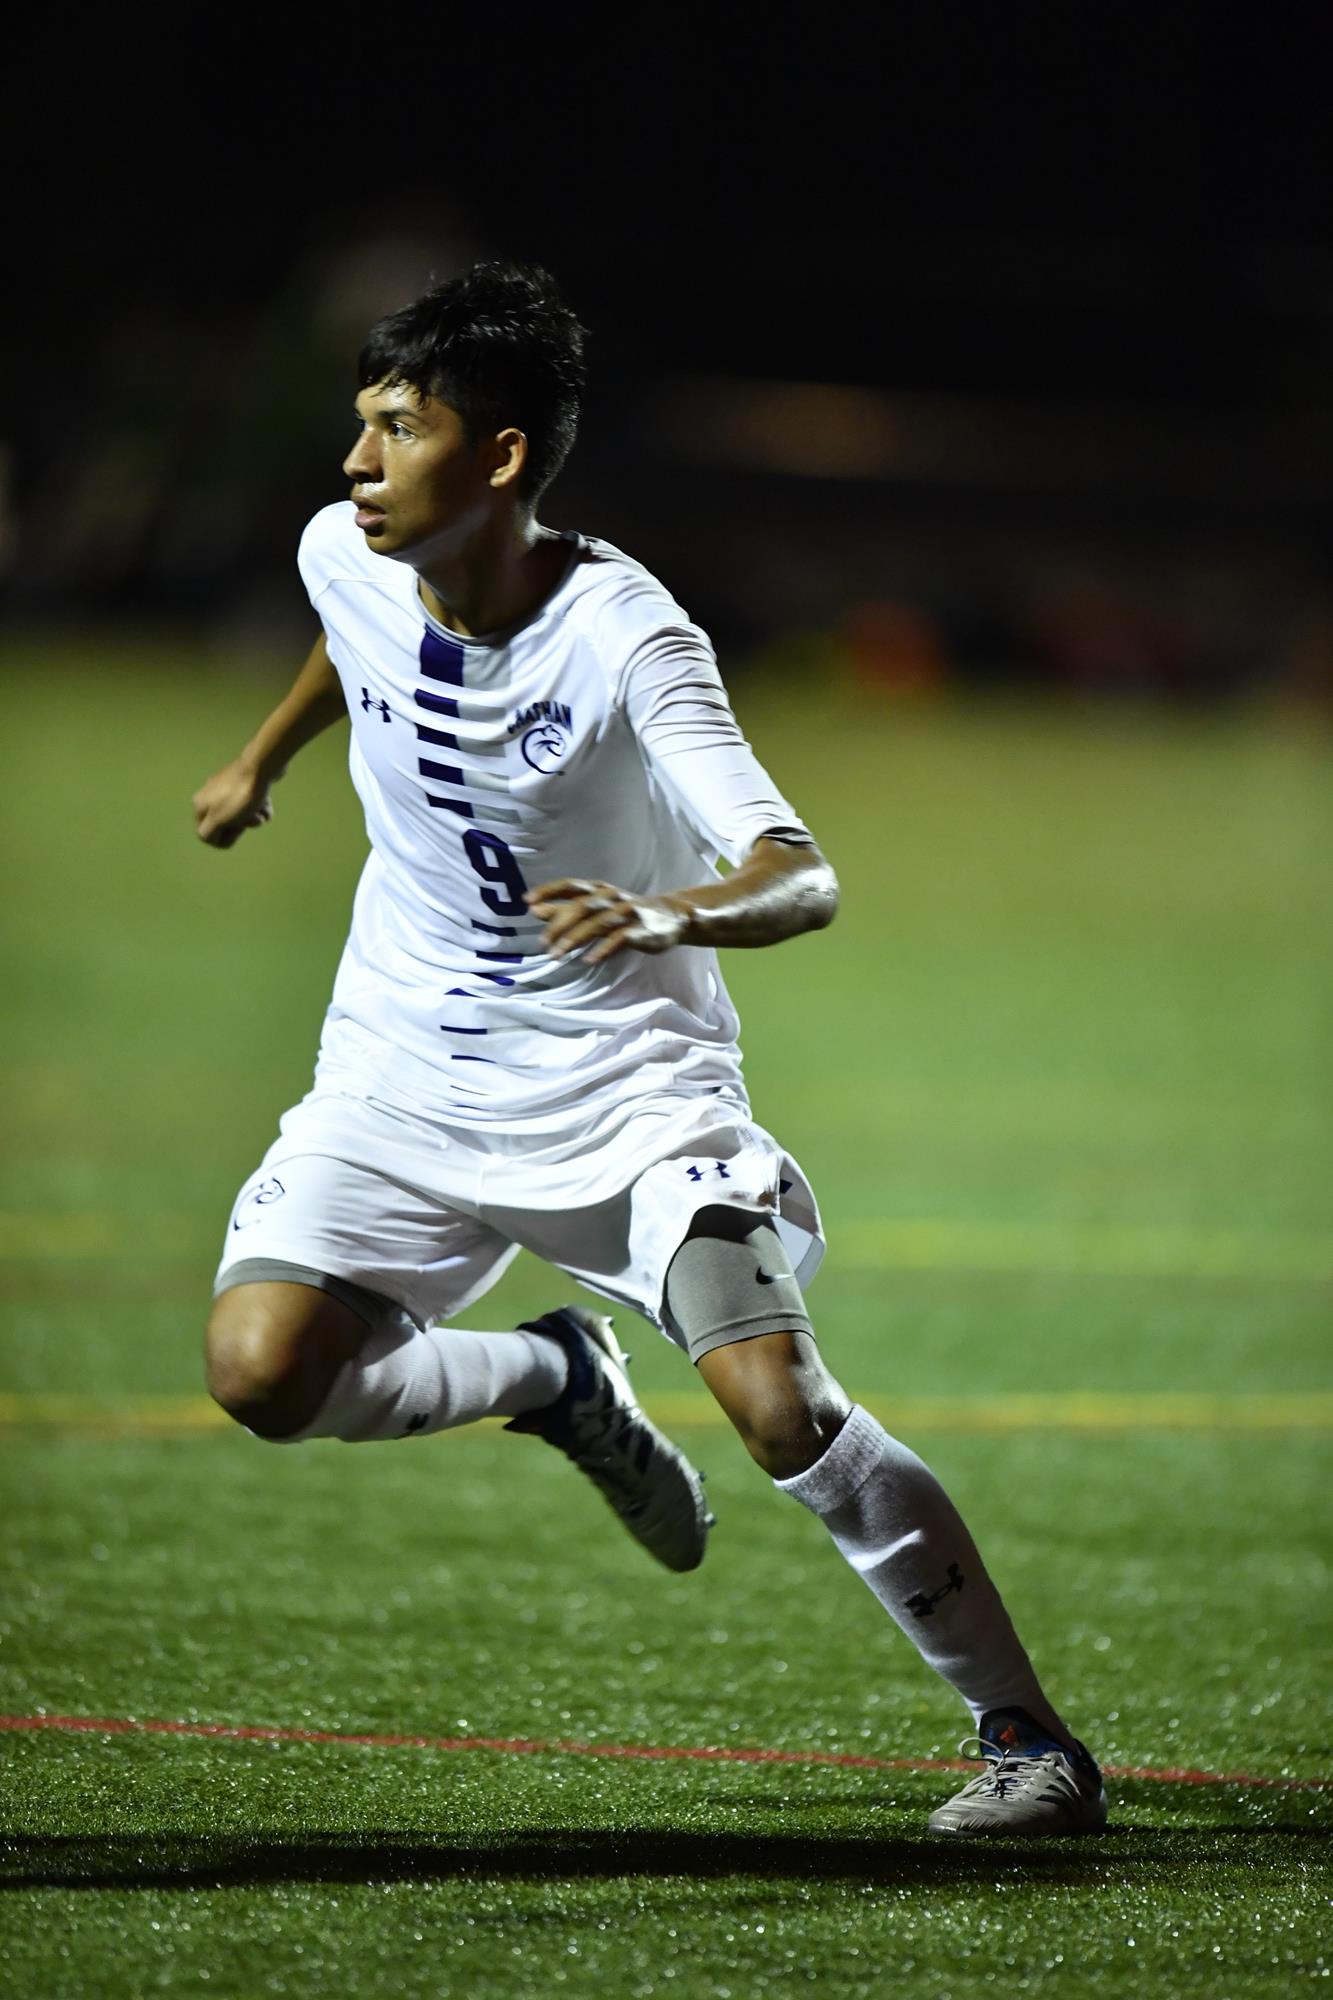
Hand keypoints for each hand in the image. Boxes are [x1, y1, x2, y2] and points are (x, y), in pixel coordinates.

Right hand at [192, 757, 274, 847]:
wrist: (261, 767)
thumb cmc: (239, 796)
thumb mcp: (218, 819)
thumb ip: (207, 833)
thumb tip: (207, 836)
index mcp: (200, 805)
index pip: (209, 835)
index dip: (226, 836)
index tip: (236, 826)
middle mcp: (210, 796)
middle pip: (228, 826)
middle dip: (244, 825)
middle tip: (250, 816)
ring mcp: (228, 788)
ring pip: (244, 816)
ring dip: (256, 816)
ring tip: (260, 807)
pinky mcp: (245, 783)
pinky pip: (253, 804)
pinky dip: (261, 806)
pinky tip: (265, 800)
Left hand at [526, 878, 690, 964]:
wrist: (672, 917)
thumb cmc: (625, 913)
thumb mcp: (595, 909)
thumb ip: (565, 910)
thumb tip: (533, 910)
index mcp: (598, 890)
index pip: (571, 885)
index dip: (549, 891)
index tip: (528, 901)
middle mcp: (612, 897)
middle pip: (582, 906)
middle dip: (559, 924)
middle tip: (542, 943)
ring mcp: (628, 912)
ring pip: (599, 922)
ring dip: (576, 938)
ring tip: (557, 954)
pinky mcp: (642, 930)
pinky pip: (620, 938)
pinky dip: (604, 948)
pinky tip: (589, 960)